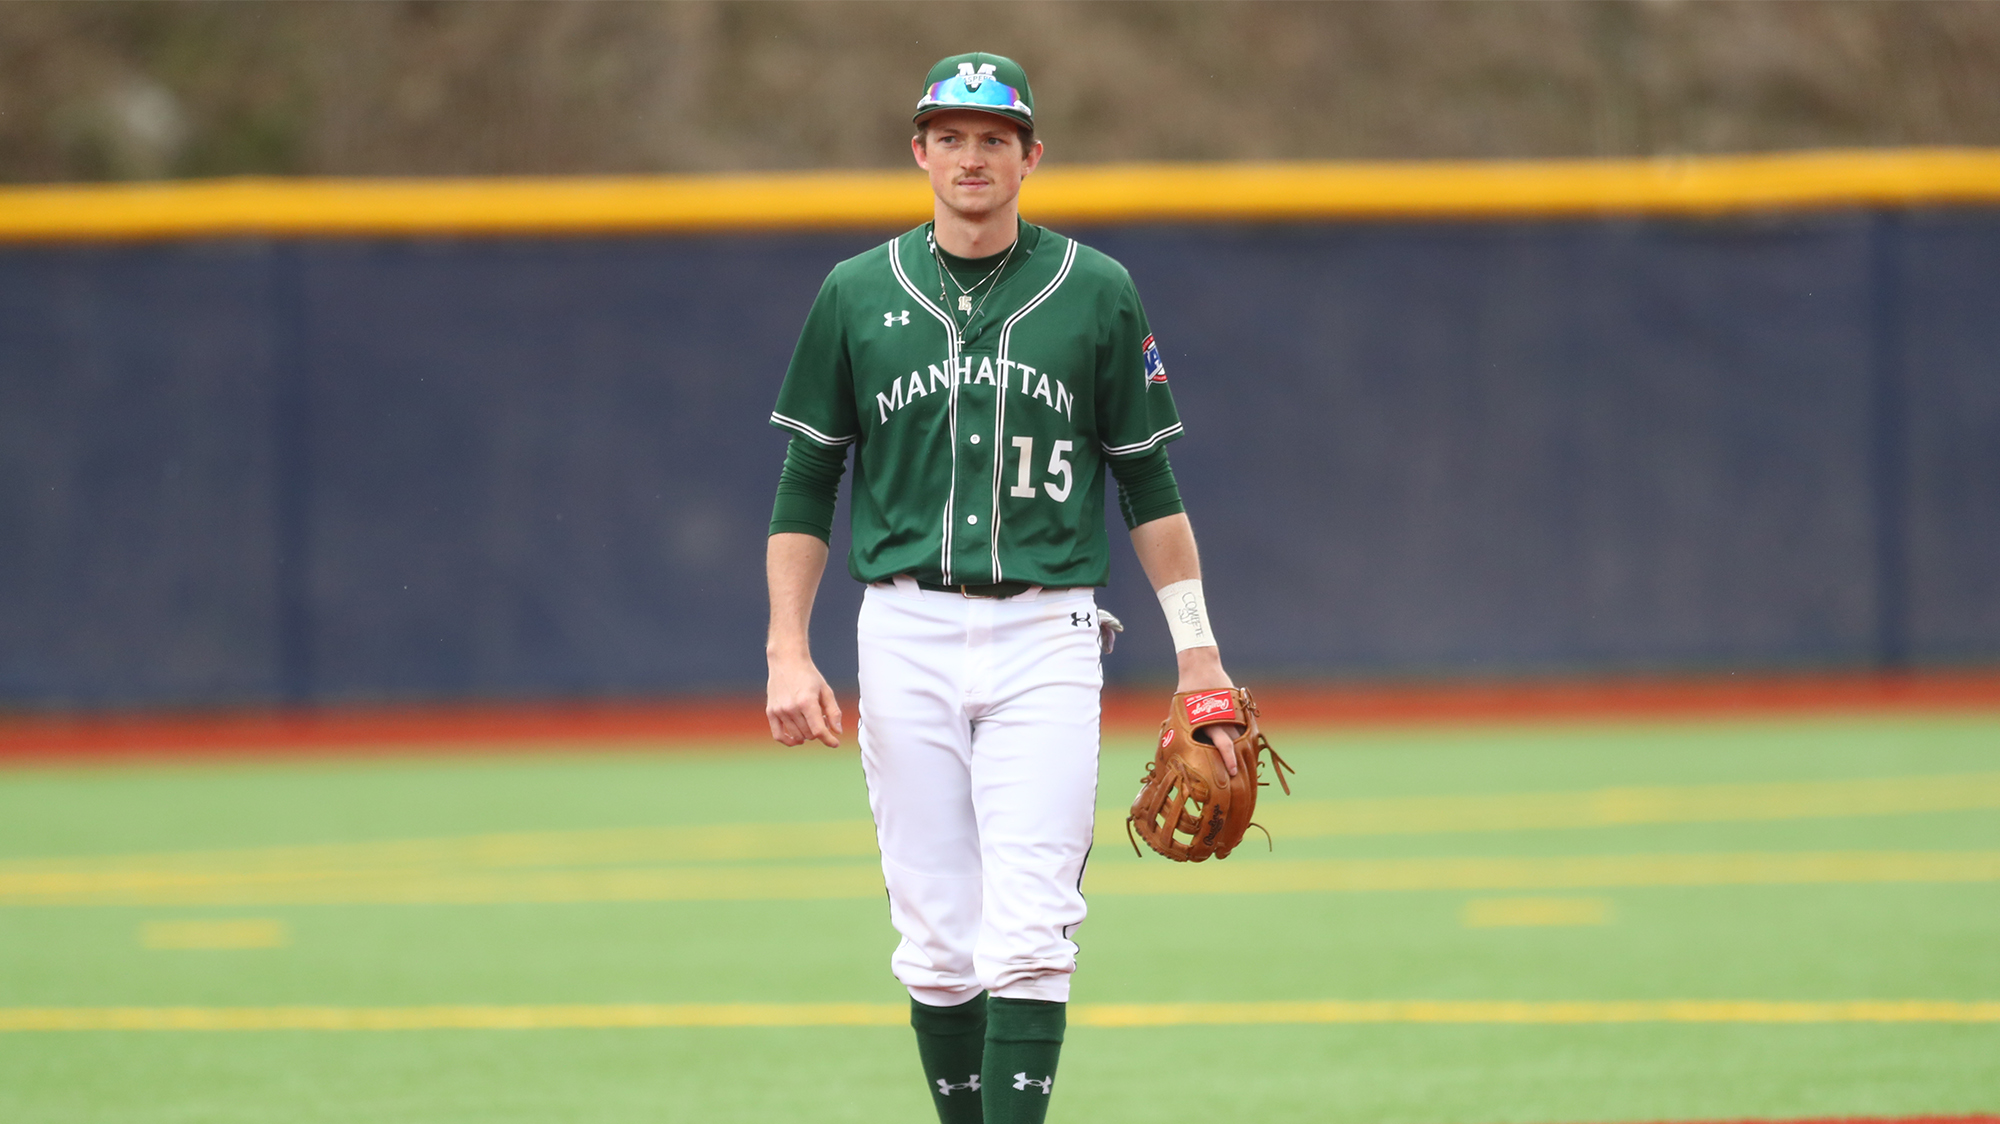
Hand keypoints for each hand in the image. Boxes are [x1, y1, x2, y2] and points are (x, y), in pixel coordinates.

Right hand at [766, 653, 843, 747]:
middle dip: (819, 731)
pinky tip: (797, 739)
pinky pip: (778, 736)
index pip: (819, 731)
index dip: (829, 740)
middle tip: (822, 719)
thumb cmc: (809, 676)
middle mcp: (791, 708)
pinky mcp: (771, 712)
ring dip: (807, 734)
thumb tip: (837, 732)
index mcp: (807, 702)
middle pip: (809, 734)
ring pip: (797, 736)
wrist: (787, 661)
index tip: (836, 743)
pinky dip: (789, 741)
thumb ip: (833, 712)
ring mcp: (779, 711)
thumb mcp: (826, 691)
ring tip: (810, 722)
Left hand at [1176, 646, 1240, 775]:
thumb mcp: (1180, 715)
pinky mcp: (1238, 705)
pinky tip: (1248, 746)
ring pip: (1243, 734)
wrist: (1200, 668)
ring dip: (1245, 749)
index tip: (1233, 773)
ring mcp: (1232, 711)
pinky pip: (1245, 725)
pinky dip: (1246, 736)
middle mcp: (1223, 718)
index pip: (1224, 746)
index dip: (1230, 761)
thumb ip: (1182, 733)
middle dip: (1240, 759)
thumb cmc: (1186, 694)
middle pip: (1236, 743)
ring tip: (1247, 764)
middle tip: (1242, 775)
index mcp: (1207, 722)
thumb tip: (1173, 754)